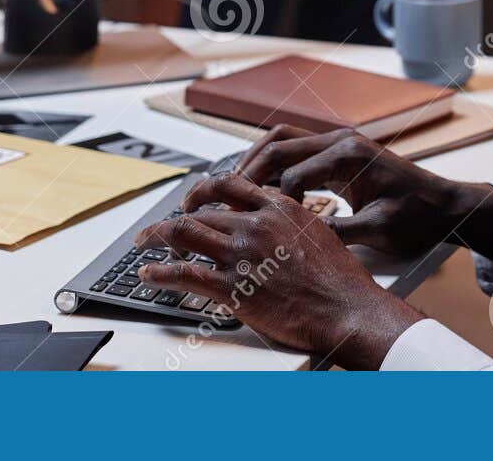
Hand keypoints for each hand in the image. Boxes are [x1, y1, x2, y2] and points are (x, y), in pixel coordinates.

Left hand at [134, 172, 422, 368]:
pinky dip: (159, 273)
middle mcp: (255, 224)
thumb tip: (275, 225)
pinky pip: (184, 274)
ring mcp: (241, 254)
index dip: (204, 190)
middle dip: (175, 216)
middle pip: (201, 209)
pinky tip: (149, 275)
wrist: (348, 308)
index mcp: (279, 207)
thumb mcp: (319, 234)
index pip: (230, 184)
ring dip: (156, 237)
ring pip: (184, 233)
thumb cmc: (341, 279)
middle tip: (161, 227)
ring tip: (144, 242)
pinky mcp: (232, 287)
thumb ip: (291, 223)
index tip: (194, 198)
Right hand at [235, 124, 492, 258]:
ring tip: (234, 186)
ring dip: (257, 160)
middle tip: (223, 197)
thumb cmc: (420, 218)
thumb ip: (336, 233)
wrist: (448, 206)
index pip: (291, 176)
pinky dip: (275, 164)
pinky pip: (297, 149)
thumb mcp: (378, 232)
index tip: (253, 226)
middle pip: (278, 146)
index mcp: (348, 157)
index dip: (270, 203)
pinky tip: (263, 187)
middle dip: (247, 171)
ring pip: (283, 140)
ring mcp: (340, 143)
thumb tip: (295, 241)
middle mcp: (341, 142)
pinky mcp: (341, 153)